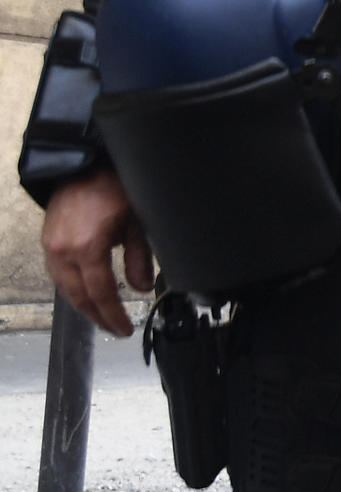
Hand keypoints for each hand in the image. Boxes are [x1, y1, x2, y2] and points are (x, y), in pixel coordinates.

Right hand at [42, 169, 151, 336]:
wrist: (84, 162)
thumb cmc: (113, 186)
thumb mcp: (137, 223)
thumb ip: (139, 258)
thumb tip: (140, 287)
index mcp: (86, 247)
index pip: (101, 294)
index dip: (114, 315)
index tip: (124, 329)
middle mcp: (63, 250)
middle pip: (79, 297)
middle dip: (98, 317)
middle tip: (115, 329)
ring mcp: (51, 245)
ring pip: (65, 288)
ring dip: (83, 305)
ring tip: (102, 317)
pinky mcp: (48, 240)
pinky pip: (58, 274)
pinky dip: (72, 288)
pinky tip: (85, 294)